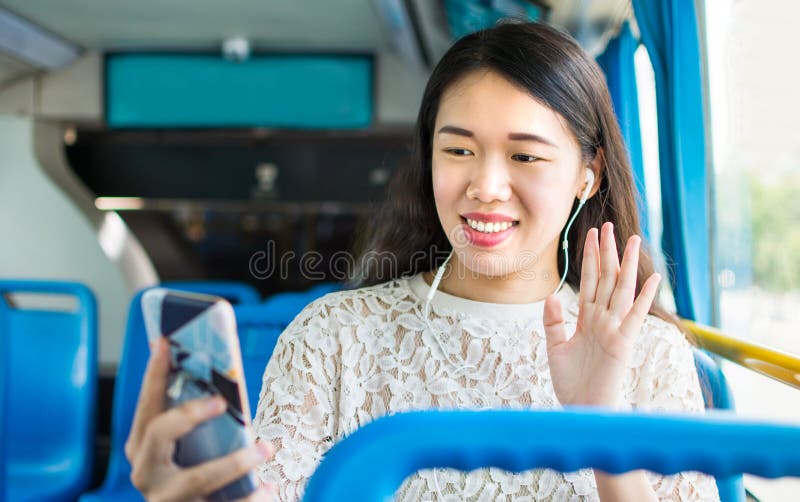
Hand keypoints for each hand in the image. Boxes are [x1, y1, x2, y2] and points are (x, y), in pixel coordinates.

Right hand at [125, 337, 274, 500]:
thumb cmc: (198, 472)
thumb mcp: (192, 445)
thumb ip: (199, 419)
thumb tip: (224, 374)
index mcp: (143, 447)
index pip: (146, 404)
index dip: (153, 374)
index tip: (164, 343)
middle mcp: (146, 473)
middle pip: (158, 434)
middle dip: (188, 414)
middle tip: (221, 401)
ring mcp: (165, 500)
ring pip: (196, 480)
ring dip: (234, 462)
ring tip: (266, 448)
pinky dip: (250, 499)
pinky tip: (270, 490)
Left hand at [543, 222, 660, 407]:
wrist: (582, 409)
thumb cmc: (570, 382)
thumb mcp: (555, 347)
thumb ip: (553, 321)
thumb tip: (551, 296)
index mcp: (588, 318)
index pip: (590, 280)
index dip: (590, 257)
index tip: (591, 234)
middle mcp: (603, 319)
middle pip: (607, 278)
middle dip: (607, 252)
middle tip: (608, 225)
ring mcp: (615, 329)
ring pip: (622, 289)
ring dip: (628, 264)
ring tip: (633, 239)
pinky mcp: (624, 343)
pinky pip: (635, 316)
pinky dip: (644, 297)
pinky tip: (652, 278)